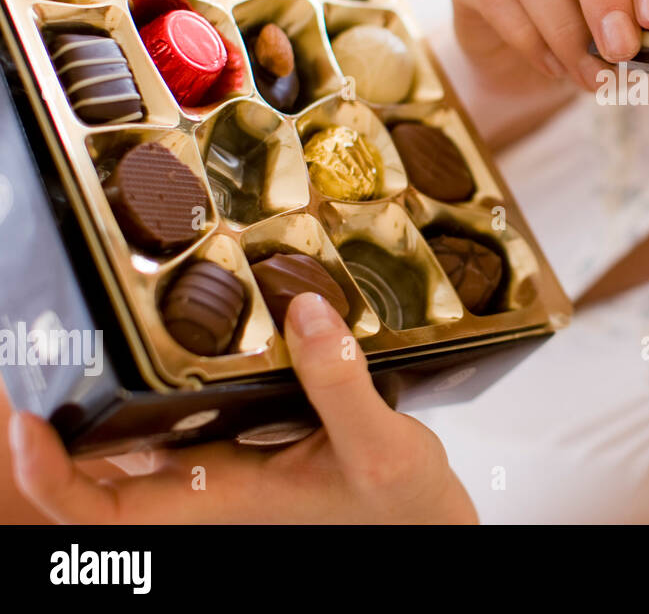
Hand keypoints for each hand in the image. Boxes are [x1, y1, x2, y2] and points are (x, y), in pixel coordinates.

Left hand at [8, 293, 476, 523]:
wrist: (426, 519)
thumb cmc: (401, 506)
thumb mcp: (379, 445)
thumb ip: (340, 382)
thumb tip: (304, 310)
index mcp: (219, 496)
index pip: (101, 511)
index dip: (46, 475)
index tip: (23, 421)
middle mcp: (205, 479)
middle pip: (97, 463)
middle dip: (58, 412)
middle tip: (44, 342)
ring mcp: (222, 457)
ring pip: (137, 430)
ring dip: (104, 388)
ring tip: (93, 322)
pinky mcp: (245, 434)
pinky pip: (183, 406)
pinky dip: (163, 373)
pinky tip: (179, 326)